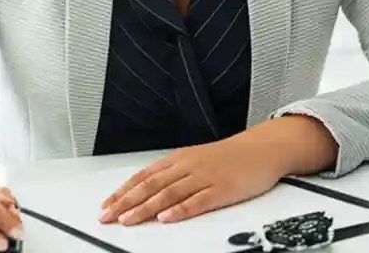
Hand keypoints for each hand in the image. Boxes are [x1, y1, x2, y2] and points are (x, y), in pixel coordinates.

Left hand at [98, 136, 283, 225]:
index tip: (106, 206)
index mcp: (179, 159)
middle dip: (126, 201)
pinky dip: (180, 210)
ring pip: (169, 193)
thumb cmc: (229, 156)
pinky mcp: (222, 189)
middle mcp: (188, 166)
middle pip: (151, 185)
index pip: (143, 176)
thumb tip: (145, 190)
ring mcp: (205, 177)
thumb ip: (172, 174)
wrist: (262, 149)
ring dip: (146, 207)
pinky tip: (167, 218)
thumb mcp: (196, 159)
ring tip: (129, 219)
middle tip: (108, 216)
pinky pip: (198, 201)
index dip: (122, 191)